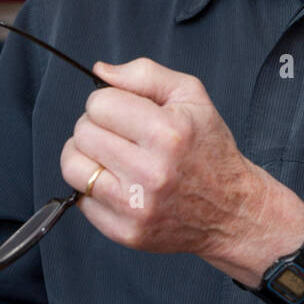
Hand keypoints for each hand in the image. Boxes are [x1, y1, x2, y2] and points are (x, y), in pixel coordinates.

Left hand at [59, 57, 272, 260]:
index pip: (99, 104)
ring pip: (72, 167)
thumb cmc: (209, 149)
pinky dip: (94, 188)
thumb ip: (145, 74)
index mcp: (167, 133)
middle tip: (119, 134)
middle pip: (83, 133)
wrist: (231, 211)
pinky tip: (118, 184)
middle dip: (95, 126)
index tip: (123, 111)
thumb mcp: (191, 96)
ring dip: (85, 156)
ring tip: (109, 156)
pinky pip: (82, 200)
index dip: (108, 102)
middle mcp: (150, 172)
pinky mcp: (126, 232)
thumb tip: (100, 71)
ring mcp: (135, 206)